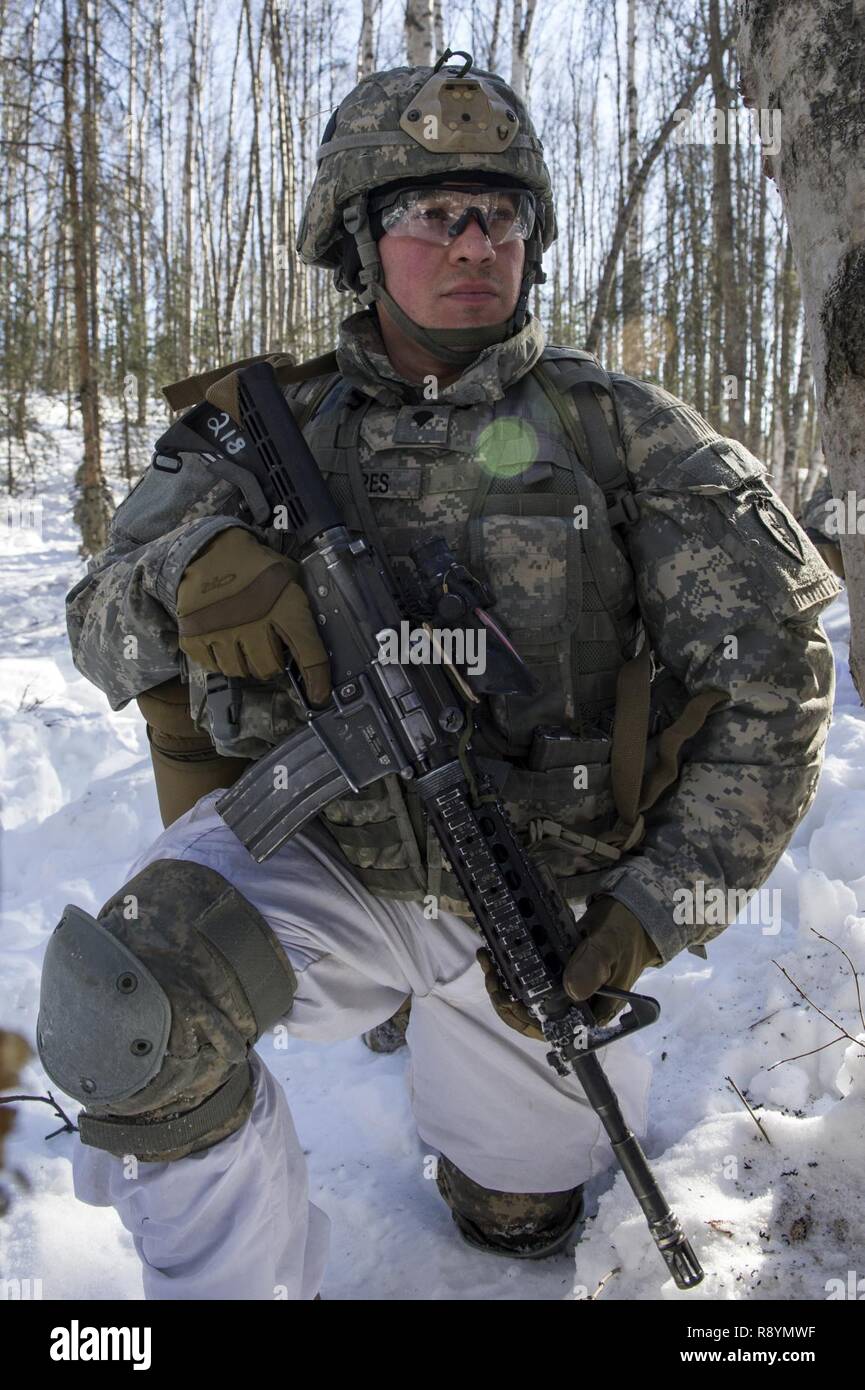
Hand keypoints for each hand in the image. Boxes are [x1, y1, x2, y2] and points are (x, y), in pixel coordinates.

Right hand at [176, 527, 330, 702]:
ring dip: (246, 663)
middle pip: (269, 669)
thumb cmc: (252, 564)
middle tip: (267, 648)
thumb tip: (311, 636)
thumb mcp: (287, 576)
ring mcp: (223, 633)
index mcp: (284, 608)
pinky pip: (214, 666)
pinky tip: (223, 640)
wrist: (205, 549)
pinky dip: (220, 659)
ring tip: (244, 643)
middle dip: (272, 664)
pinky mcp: (196, 638)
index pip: (309, 653)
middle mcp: (255, 625)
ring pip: (240, 671)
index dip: (317, 679)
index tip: (318, 694)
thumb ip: (297, 604)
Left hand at [478, 896, 660, 1037]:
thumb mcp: (609, 945)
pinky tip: (496, 955)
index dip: (523, 1017)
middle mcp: (575, 1009)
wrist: (631, 917)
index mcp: (591, 1013)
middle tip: (490, 971)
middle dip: (505, 999)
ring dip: (502, 986)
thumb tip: (572, 990)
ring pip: (526, 1003)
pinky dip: (510, 973)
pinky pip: (529, 984)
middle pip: (532, 1019)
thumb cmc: (624, 933)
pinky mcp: (556, 977)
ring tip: (488, 960)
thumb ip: (593, 964)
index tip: (504, 993)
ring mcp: (564, 994)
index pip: (551, 1030)